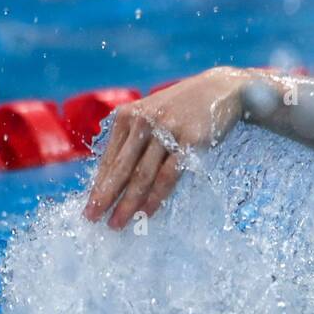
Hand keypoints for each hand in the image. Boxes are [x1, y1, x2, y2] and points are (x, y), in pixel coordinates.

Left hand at [83, 67, 249, 228]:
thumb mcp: (152, 114)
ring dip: (128, 203)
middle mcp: (144, 121)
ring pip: (143, 175)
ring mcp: (167, 130)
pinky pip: (169, 175)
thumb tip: (113, 176)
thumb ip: (134, 138)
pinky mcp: (191, 140)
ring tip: (117, 223)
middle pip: (121, 168)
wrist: (222, 89)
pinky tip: (147, 212)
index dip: (99, 185)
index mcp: (128, 116)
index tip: (91, 207)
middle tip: (93, 219)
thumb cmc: (184, 107)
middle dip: (105, 197)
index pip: (110, 158)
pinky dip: (156, 196)